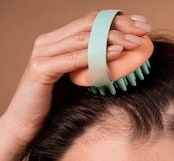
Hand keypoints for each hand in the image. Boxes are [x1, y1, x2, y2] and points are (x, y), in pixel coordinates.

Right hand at [0, 11, 150, 147]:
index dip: (118, 19)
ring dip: (113, 38)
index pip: (92, 21)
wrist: (29, 127)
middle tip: (144, 30)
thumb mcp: (84, 81)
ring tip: (135, 41)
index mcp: (58, 40)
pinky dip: (96, 55)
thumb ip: (98, 66)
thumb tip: (130, 58)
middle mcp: (49, 41)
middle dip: (120, 25)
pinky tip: (116, 53)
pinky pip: (74, 58)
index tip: (142, 24)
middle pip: (90, 24)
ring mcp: (43, 53)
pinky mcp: (41, 68)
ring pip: (83, 38)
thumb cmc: (58, 106)